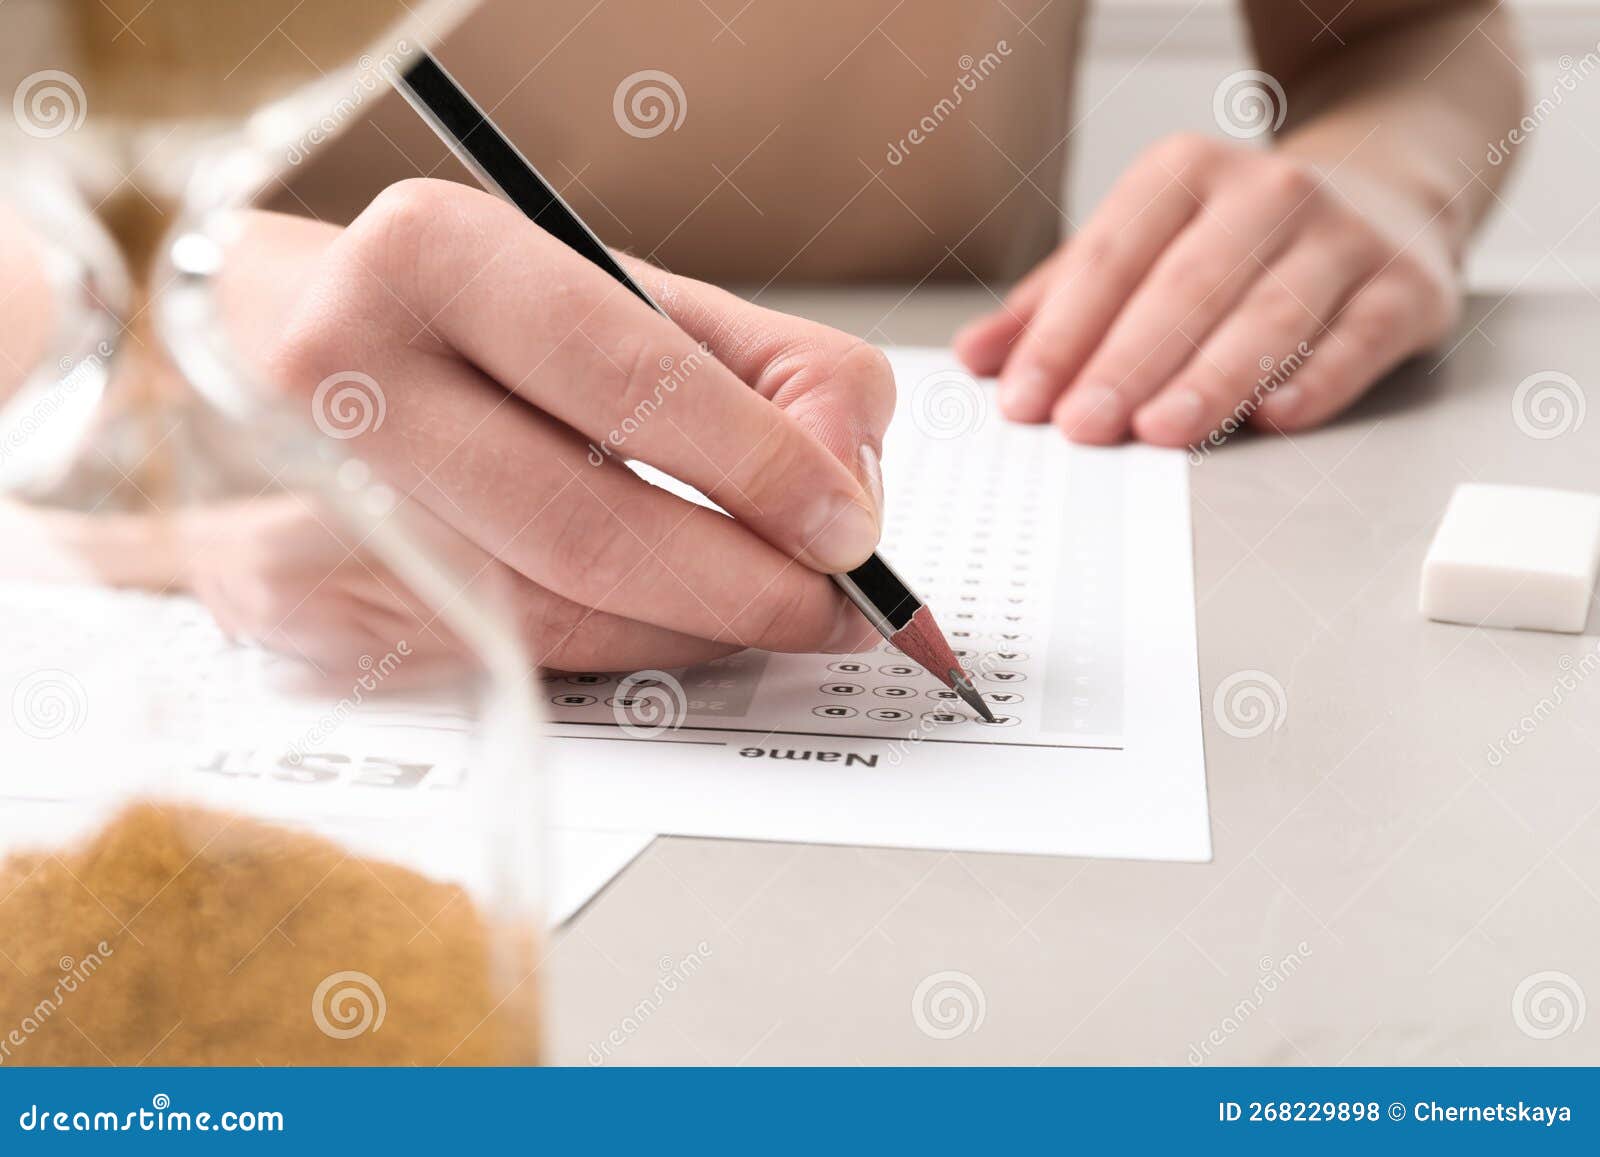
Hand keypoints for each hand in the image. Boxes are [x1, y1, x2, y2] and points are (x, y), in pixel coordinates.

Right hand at [224, 181, 892, 672]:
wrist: (266, 343)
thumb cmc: (469, 316)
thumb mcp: (621, 293)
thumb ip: (768, 365)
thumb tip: (849, 479)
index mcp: (433, 257)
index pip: (624, 375)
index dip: (756, 465)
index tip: (851, 527)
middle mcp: (346, 378)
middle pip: (583, 526)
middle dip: (744, 584)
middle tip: (838, 606)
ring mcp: (302, 504)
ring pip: (548, 617)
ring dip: (693, 630)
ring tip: (774, 611)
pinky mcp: (296, 607)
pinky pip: (504, 659)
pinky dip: (621, 649)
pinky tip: (675, 622)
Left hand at [953, 134, 1459, 445]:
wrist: (1380, 199)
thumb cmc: (1232, 242)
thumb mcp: (1139, 250)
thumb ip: (1056, 305)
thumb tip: (977, 357)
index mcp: (1184, 175)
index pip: (1110, 260)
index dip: (1062, 334)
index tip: (1024, 399)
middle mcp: (1267, 192)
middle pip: (1184, 287)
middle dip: (1128, 363)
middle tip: (1084, 426)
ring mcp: (1342, 237)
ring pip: (1269, 313)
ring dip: (1211, 378)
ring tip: (1162, 431)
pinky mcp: (1405, 287)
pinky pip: (1357, 337)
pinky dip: (1318, 378)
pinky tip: (1275, 415)